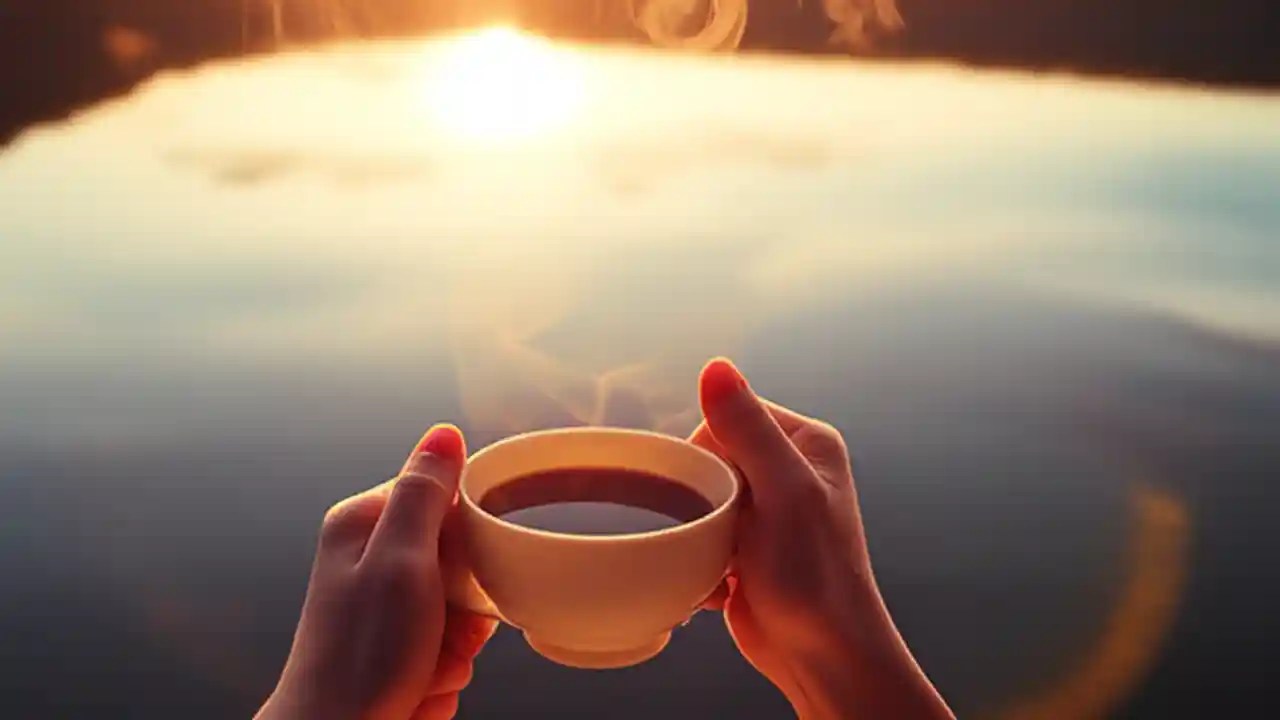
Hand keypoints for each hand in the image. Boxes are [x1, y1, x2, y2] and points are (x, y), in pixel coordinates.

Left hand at [257, 425, 495, 719]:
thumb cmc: (361, 659)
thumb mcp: (402, 562)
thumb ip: (425, 494)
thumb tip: (444, 433)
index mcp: (363, 526)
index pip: (444, 500)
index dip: (467, 538)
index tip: (462, 572)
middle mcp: (369, 563)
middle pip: (457, 562)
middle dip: (466, 607)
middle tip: (445, 631)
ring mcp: (382, 612)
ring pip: (458, 614)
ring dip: (457, 649)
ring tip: (425, 668)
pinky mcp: (395, 652)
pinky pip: (447, 653)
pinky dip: (442, 675)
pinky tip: (416, 688)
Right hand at [691, 359, 952, 719]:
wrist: (821, 656)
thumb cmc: (816, 577)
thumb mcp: (783, 492)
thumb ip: (748, 429)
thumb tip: (716, 366)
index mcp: (805, 443)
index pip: (730, 417)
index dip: (709, 451)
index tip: (720, 491)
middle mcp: (788, 471)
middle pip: (709, 460)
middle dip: (700, 499)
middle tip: (722, 531)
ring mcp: (766, 512)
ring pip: (697, 500)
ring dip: (697, 533)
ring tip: (723, 560)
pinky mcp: (745, 548)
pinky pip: (699, 537)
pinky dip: (697, 561)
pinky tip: (720, 585)